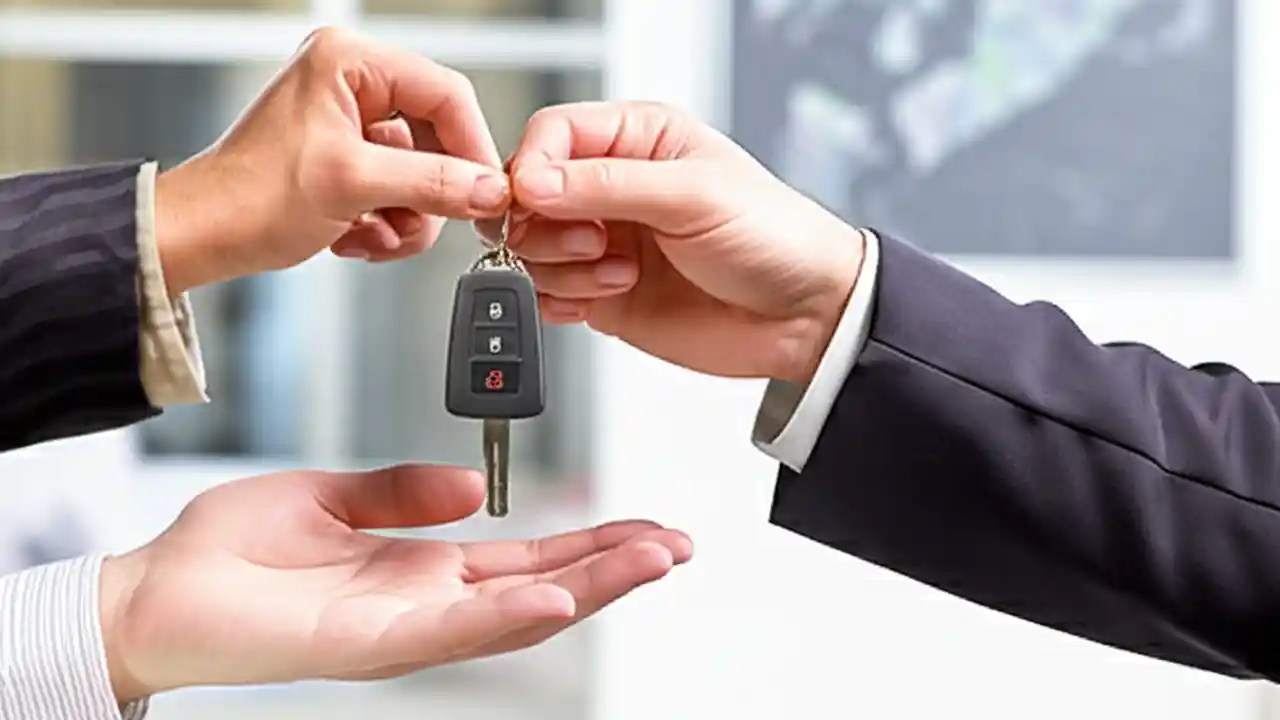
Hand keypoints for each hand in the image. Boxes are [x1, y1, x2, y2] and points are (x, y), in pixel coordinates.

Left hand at [99, 465, 690, 701]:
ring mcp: (405, 629)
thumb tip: (473, 486)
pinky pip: (455, 630)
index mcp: (422, 567)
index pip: (527, 554)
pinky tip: (559, 594)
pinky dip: (511, 613)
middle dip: (615, 567)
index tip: (646, 524)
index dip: (592, 541)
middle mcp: (427, 603)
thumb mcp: (332, 495)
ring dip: (589, 589)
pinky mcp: (369, 644)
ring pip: (518, 611)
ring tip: (651, 561)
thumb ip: (405, 491)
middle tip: (679, 545)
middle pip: (544, 585)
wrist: (158, 591)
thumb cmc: (230, 551)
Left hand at [155, 27, 510, 293]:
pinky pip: (400, 190)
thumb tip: (486, 188)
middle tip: (423, 222)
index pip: (445, 93)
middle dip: (430, 192)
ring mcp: (350, 121)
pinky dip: (388, 222)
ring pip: (423, 172)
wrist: (203, 238)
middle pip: (437, 137)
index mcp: (348, 61)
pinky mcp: (348, 158)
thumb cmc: (247, 197)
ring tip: (372, 234)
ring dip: (406, 216)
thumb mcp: (354, 185)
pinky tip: (358, 235)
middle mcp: (351, 82)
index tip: (488, 191)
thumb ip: (432, 183)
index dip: (473, 146)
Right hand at [493, 101, 866, 384]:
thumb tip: (534, 181)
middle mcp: (615, 188)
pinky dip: (563, 300)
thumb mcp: (694, 195)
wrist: (804, 317)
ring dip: (562, 266)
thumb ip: (609, 185)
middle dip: (544, 223)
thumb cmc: (774, 238)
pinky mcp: (604, 293)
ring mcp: (607, 243)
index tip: (534, 197)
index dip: (532, 165)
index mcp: (639, 139)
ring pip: (532, 247)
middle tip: (593, 241)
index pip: (552, 135)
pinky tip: (611, 295)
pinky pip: (548, 294)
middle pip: (528, 194)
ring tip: (619, 271)